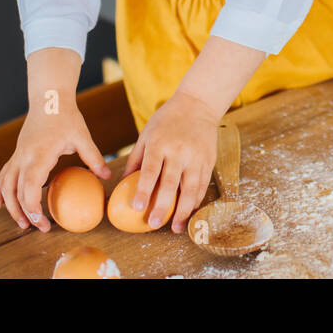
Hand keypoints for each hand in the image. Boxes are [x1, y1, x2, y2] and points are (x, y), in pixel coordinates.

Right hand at [0, 97, 111, 232]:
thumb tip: (107, 176)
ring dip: (10, 206)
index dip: (32, 207)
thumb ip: (93, 157)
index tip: (41, 222)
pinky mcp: (16, 154)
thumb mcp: (82, 136)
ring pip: (6, 185)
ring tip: (20, 224)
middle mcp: (24, 157)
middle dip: (25, 213)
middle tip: (38, 229)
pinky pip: (3, 175)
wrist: (49, 98)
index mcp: (40, 154)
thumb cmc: (66, 116)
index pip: (30, 186)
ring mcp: (17, 155)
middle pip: (17, 191)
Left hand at [122, 90, 218, 233]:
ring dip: (183, 210)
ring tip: (176, 228)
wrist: (198, 104)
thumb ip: (136, 159)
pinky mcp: (209, 160)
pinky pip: (202, 185)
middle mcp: (179, 151)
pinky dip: (196, 201)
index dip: (144, 190)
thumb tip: (124, 184)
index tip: (137, 208)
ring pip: (190, 188)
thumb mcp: (147, 133)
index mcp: (160, 143)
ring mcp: (196, 156)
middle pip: (171, 183)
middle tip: (154, 224)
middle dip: (162, 206)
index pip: (151, 171)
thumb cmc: (167, 120)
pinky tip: (189, 213)